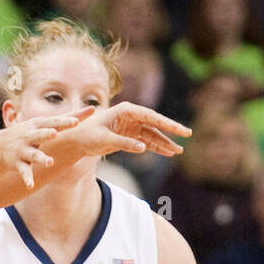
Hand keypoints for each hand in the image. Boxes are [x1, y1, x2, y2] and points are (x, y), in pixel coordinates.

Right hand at [0, 112, 79, 187]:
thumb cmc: (29, 132)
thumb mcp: (45, 123)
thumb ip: (69, 117)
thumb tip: (93, 109)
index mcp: (39, 125)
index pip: (54, 122)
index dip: (64, 122)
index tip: (76, 121)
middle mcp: (31, 135)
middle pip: (41, 134)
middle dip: (47, 134)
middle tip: (55, 133)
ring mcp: (23, 150)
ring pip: (33, 154)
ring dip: (40, 158)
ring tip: (49, 162)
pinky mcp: (18, 163)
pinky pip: (24, 171)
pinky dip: (27, 178)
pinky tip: (30, 185)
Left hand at [64, 102, 191, 159]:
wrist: (76, 141)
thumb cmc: (87, 136)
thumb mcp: (105, 140)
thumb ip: (124, 143)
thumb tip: (143, 148)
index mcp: (126, 111)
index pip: (151, 116)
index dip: (167, 124)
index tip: (181, 130)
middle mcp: (130, 116)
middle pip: (155, 123)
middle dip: (171, 131)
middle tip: (188, 135)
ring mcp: (130, 125)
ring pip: (152, 134)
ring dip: (164, 143)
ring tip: (178, 152)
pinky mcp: (128, 135)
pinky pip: (145, 141)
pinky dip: (155, 147)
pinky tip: (166, 153)